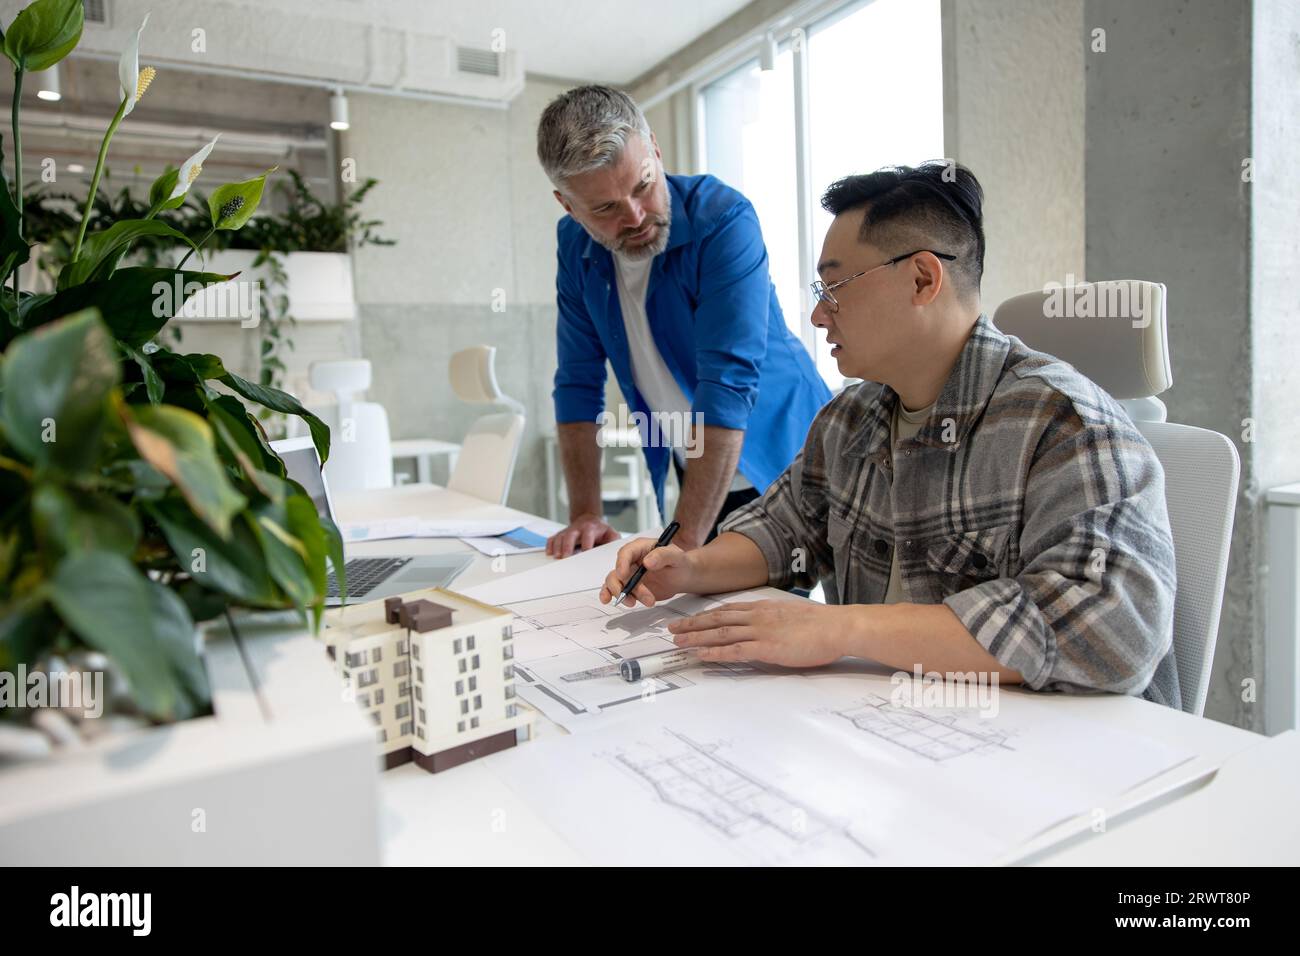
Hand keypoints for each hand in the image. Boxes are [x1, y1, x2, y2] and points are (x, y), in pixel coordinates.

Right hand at [547, 513, 618, 557]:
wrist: (589, 520)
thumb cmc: (600, 530)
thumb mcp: (611, 533)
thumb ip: (614, 540)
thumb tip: (615, 549)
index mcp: (591, 528)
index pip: (588, 535)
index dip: (586, 544)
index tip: (585, 552)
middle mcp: (578, 528)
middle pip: (570, 535)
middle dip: (567, 545)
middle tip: (565, 556)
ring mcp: (568, 531)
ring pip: (560, 537)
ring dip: (557, 547)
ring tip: (557, 556)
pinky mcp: (561, 534)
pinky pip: (553, 538)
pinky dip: (550, 545)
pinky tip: (549, 552)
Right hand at [599, 537, 693, 607]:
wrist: (684, 576)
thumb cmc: (680, 562)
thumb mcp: (676, 557)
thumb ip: (663, 555)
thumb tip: (647, 561)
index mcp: (641, 547)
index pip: (626, 553)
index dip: (621, 563)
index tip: (623, 575)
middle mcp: (632, 560)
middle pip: (617, 571)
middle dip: (622, 586)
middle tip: (634, 598)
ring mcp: (630, 574)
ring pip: (616, 583)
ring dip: (624, 595)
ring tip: (644, 602)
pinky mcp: (631, 587)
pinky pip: (618, 590)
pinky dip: (613, 596)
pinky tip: (612, 601)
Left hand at [666, 600, 850, 666]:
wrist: (838, 626)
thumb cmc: (821, 624)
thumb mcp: (791, 614)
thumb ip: (773, 619)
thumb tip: (764, 626)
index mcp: (763, 608)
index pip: (727, 610)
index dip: (705, 615)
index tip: (690, 619)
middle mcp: (757, 617)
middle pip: (717, 619)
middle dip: (693, 624)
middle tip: (672, 629)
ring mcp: (761, 631)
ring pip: (721, 633)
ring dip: (697, 638)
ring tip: (678, 642)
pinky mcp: (768, 648)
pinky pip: (735, 650)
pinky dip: (715, 653)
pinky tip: (702, 655)